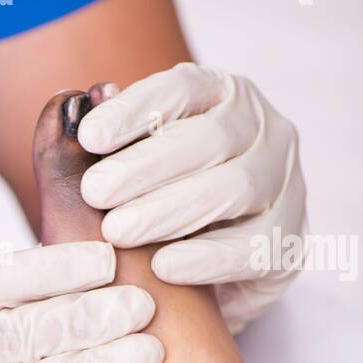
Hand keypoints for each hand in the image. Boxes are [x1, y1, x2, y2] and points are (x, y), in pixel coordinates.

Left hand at [77, 63, 305, 331]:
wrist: (207, 273)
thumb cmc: (156, 202)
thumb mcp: (128, 165)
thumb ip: (106, 142)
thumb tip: (73, 112)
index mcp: (223, 95)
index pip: (182, 89)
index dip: (135, 110)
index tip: (88, 137)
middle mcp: (263, 129)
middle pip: (211, 138)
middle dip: (145, 166)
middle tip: (94, 193)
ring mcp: (285, 182)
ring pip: (237, 187)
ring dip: (170, 210)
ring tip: (118, 232)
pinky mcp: (289, 240)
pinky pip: (253, 246)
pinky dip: (206, 258)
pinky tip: (164, 266)